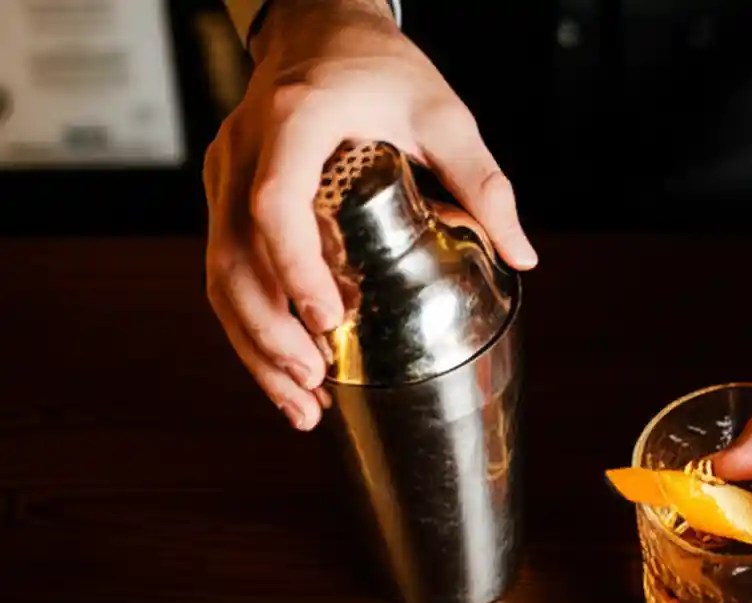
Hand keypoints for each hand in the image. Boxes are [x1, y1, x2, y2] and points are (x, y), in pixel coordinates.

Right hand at [203, 0, 536, 429]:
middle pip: (233, 255)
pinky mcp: (226, 193)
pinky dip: (249, 325)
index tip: (330, 320)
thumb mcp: (443, 113)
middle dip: (269, 333)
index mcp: (296, 121)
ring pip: (219, 272)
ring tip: (300, 405)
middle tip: (315, 385)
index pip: (275, 203)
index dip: (295, 268)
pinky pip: (224, 266)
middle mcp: (245, 149)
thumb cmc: (380, 66)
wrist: (320, 26)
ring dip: (254, 346)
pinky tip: (283, 370)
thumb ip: (482, 181)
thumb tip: (523, 256)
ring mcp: (226, 173)